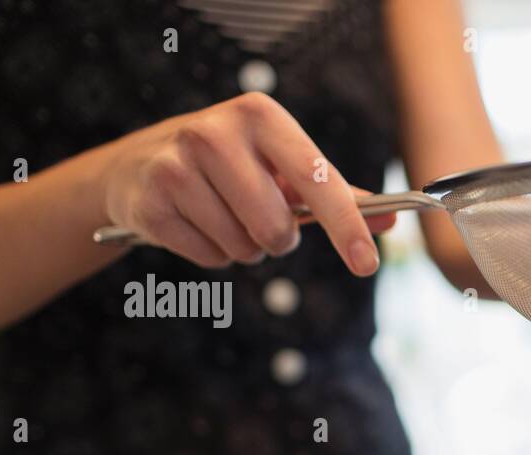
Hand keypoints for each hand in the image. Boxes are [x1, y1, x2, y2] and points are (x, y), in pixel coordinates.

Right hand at [99, 92, 396, 274]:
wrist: (139, 164)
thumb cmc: (230, 166)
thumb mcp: (280, 165)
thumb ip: (336, 194)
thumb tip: (390, 219)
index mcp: (261, 116)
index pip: (317, 180)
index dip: (346, 226)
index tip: (367, 263)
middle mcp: (216, 133)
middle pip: (277, 228)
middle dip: (277, 239)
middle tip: (258, 218)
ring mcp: (178, 165)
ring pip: (244, 248)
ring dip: (244, 247)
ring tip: (221, 215)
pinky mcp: (152, 200)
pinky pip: (210, 258)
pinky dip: (212, 254)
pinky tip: (195, 224)